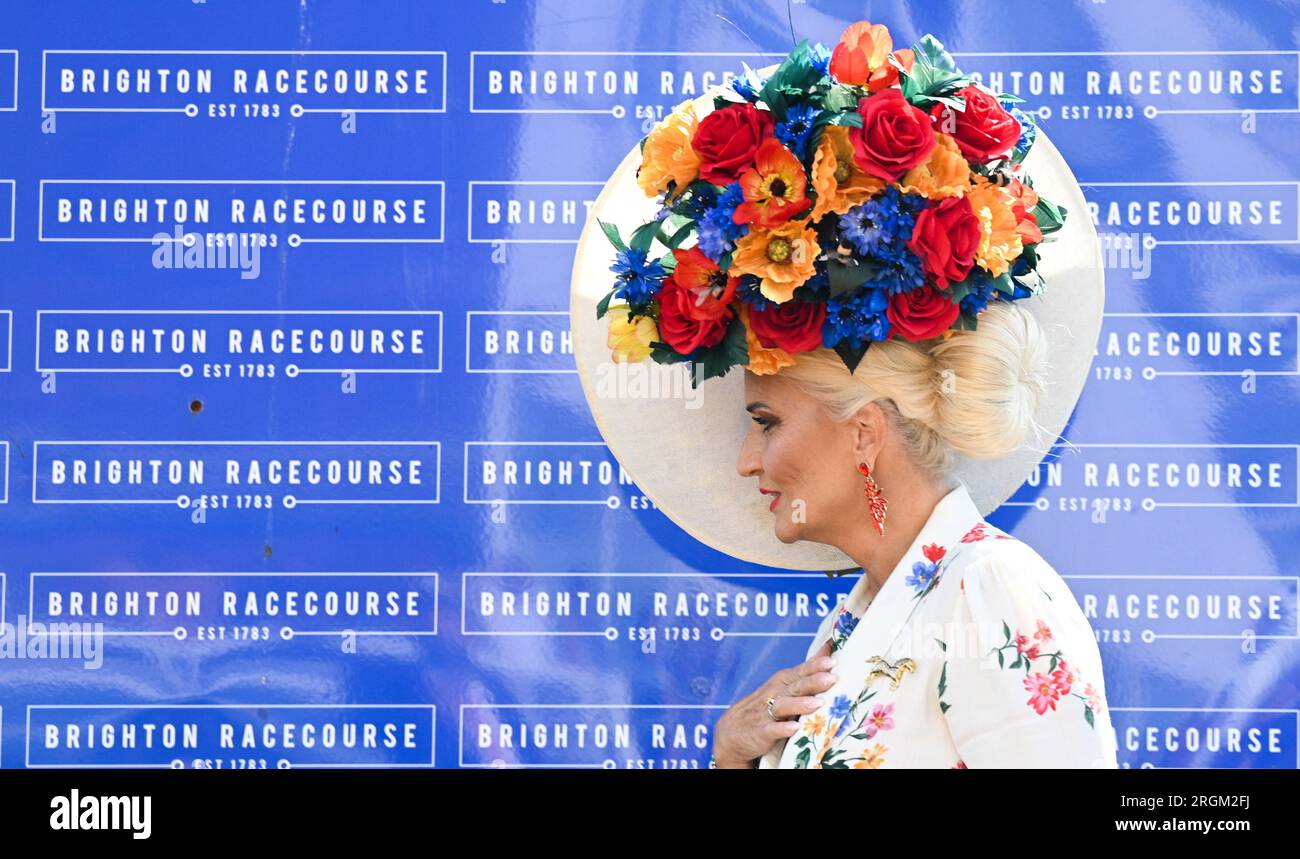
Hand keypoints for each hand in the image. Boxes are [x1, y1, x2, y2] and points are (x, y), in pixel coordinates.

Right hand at [712, 639, 836, 767]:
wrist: (733, 732)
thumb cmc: (765, 706)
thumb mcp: (784, 686)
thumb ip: (806, 670)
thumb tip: (828, 649)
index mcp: (782, 683)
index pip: (799, 672)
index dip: (814, 666)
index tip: (832, 661)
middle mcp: (774, 695)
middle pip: (795, 686)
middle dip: (812, 682)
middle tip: (831, 679)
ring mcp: (766, 714)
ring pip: (784, 706)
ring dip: (800, 704)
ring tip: (818, 703)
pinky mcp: (760, 733)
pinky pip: (771, 730)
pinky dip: (782, 729)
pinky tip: (795, 728)